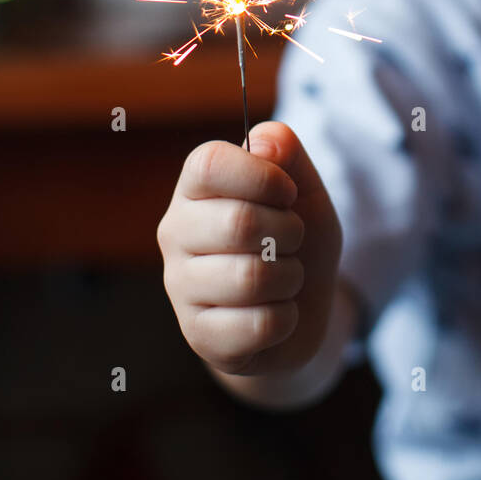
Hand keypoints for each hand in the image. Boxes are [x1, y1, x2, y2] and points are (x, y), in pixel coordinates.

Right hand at [157, 121, 342, 376]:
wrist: (302, 308)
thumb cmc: (295, 240)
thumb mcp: (304, 189)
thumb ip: (286, 152)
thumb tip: (262, 143)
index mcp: (195, 187)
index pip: (210, 163)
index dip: (263, 176)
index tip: (287, 193)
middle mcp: (175, 233)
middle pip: (239, 223)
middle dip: (289, 232)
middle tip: (291, 240)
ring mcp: (180, 287)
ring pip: (251, 278)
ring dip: (290, 278)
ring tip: (284, 277)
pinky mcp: (198, 336)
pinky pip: (257, 326)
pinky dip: (285, 318)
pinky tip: (275, 313)